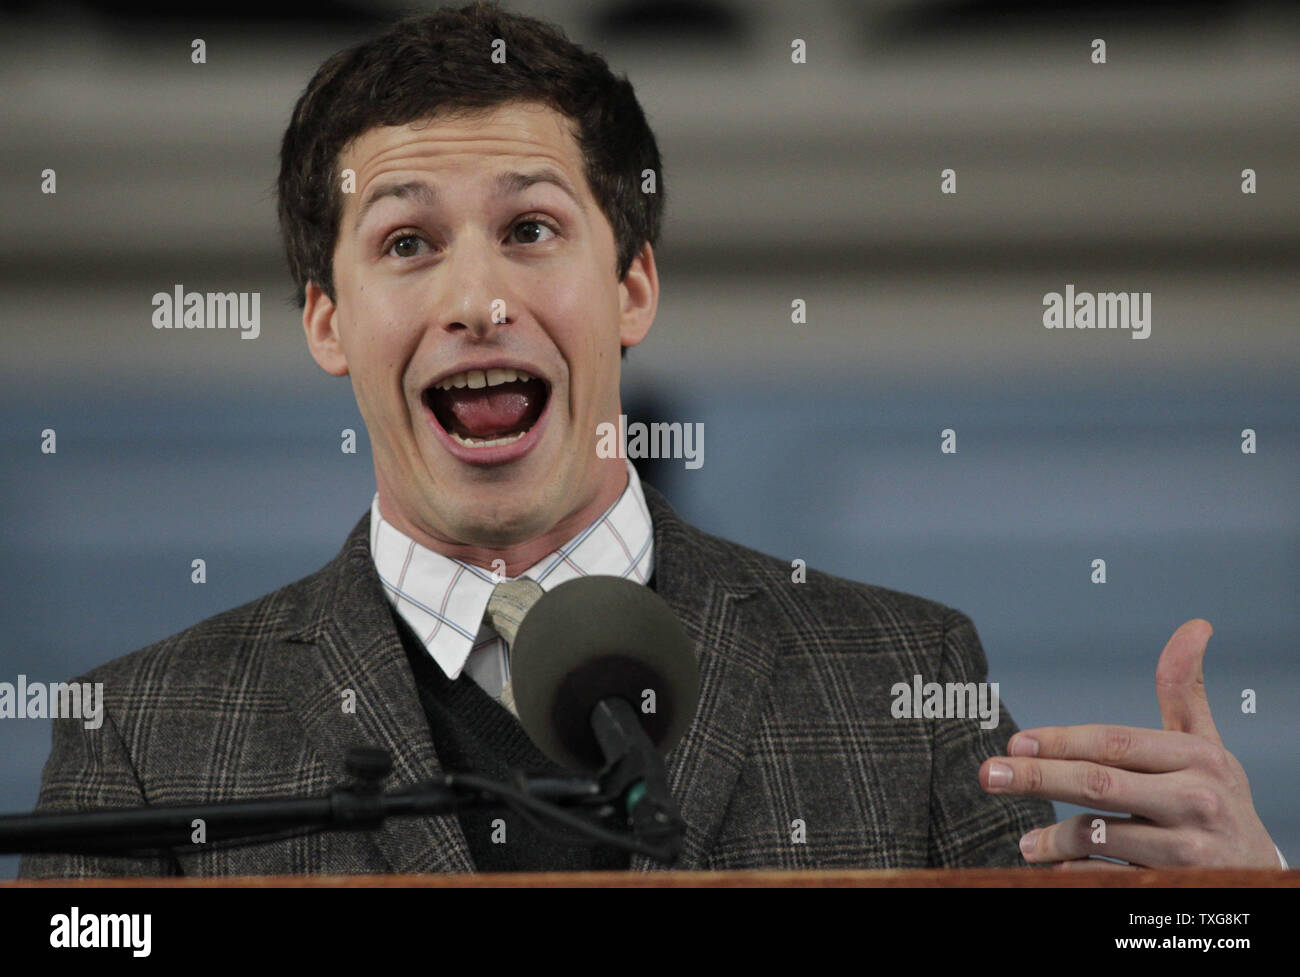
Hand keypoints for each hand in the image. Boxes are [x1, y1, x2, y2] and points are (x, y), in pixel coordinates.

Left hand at [979, 619, 1279, 868]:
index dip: (1060, 741)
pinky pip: (1108, 877)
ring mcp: (1187, 850)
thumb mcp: (1207, 744)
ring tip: (1029, 844)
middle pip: (1098, 785)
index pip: (1115, 743)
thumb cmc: (1218, 798)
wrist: (1260, 872)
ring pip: (1097, 836)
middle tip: (989, 775)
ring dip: (1053, 839)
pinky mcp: (1175, 886)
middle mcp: (1196, 801)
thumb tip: (1193, 626)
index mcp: (1198, 757)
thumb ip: (1184, 690)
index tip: (1014, 743)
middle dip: (1036, 779)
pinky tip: (1055, 870)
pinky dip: (1075, 873)